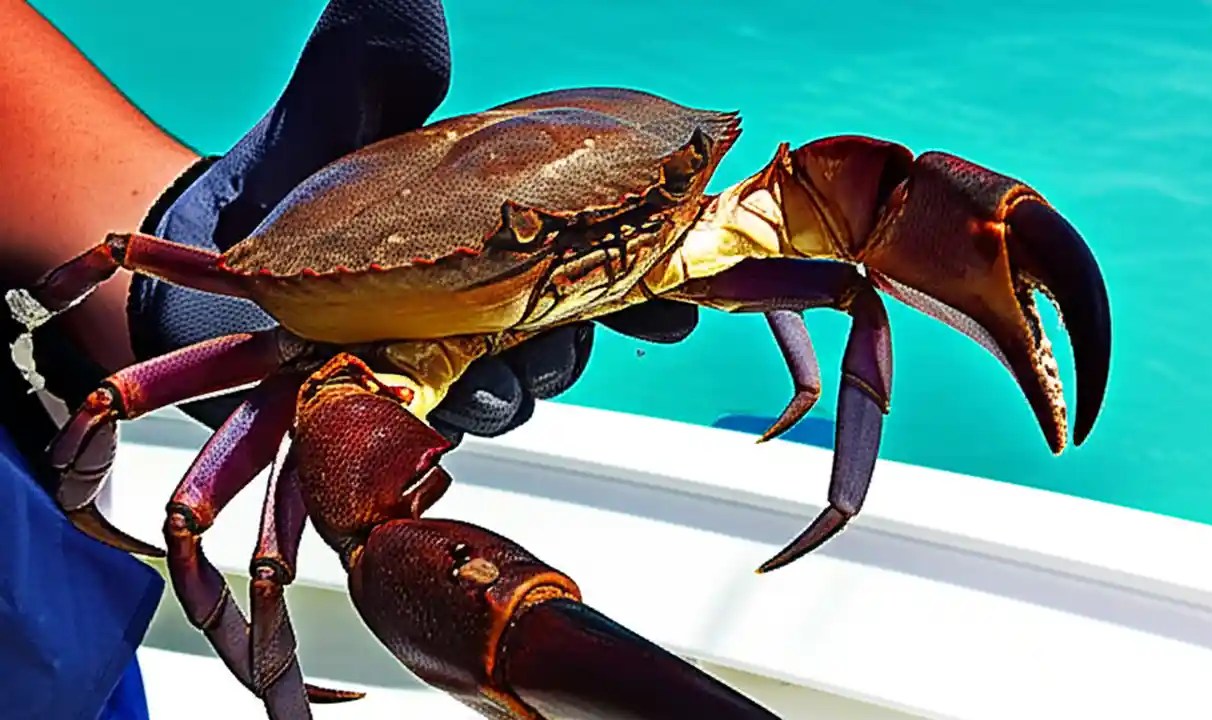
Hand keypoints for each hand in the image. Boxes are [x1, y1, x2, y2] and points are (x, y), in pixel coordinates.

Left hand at [127, 0, 697, 438]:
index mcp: (509, 223)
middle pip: (582, 323)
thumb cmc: (289, 174)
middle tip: (570, 319)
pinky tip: (464, 385)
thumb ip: (382, 56)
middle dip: (589, 328)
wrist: (210, 251)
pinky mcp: (420, 389)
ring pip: (537, 376)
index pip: (604, 250)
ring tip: (511, 355)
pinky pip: (473, 412)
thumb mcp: (341, 104)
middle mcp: (497, 288)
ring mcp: (461, 344)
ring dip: (537, 370)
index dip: (649, 277)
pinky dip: (478, 402)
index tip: (674, 300)